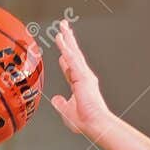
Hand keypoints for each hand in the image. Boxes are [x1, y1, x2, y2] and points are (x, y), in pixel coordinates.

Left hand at [47, 21, 111, 136]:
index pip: (70, 67)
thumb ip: (61, 104)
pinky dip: (65, 47)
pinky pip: (71, 58)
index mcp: (80, 84)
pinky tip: (60, 38)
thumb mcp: (67, 111)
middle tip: (65, 27)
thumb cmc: (84, 121)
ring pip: (73, 52)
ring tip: (62, 26)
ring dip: (67, 38)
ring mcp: (83, 75)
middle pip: (74, 54)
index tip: (61, 48)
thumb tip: (55, 99)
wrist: (94, 124)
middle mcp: (83, 76)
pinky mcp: (82, 75)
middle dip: (69, 40)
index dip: (65, 57)